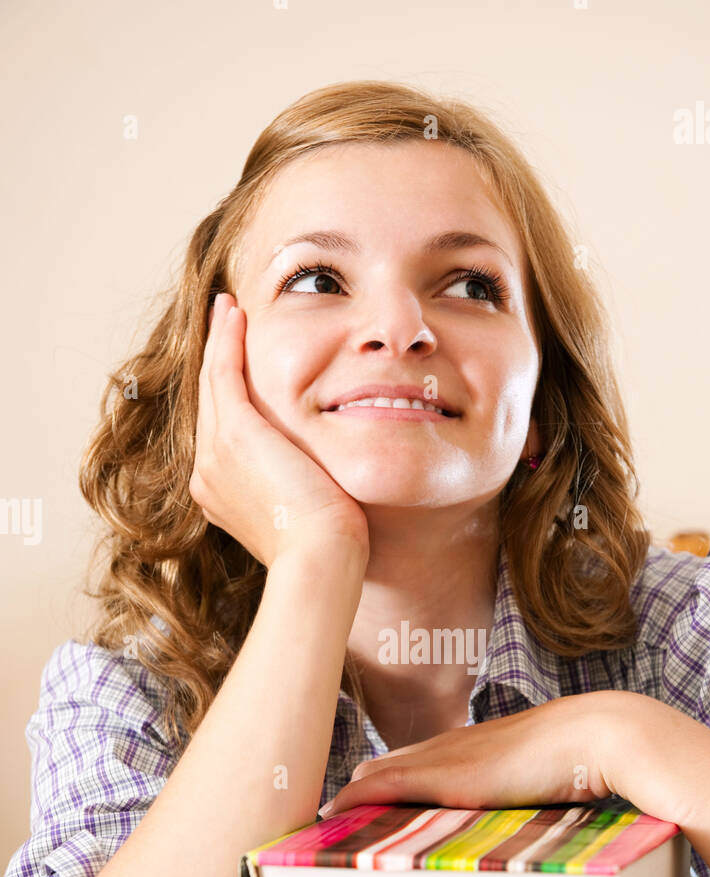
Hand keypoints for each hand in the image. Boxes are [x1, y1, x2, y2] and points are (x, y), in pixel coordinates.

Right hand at [189, 292, 368, 567]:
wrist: (318, 561)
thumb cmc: (328, 550)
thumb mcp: (310, 515)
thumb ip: (304, 489)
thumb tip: (325, 484)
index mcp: (222, 494)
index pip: (223, 433)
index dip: (229, 396)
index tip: (238, 369)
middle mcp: (208, 474)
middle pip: (211, 404)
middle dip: (218, 362)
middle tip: (226, 323)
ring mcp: (215, 454)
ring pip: (213, 384)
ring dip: (221, 341)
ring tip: (228, 309)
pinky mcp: (235, 434)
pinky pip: (224, 372)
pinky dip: (227, 340)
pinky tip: (235, 312)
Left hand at [319, 691, 636, 816]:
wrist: (603, 736)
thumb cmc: (587, 763)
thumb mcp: (544, 785)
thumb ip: (525, 805)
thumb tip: (535, 838)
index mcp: (471, 751)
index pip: (408, 768)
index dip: (379, 789)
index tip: (354, 813)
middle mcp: (449, 749)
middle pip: (381, 769)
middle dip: (351, 797)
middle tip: (316, 824)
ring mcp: (445, 759)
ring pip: (374, 777)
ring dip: (347, 802)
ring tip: (313, 829)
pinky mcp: (445, 775)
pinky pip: (383, 788)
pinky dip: (354, 803)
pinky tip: (329, 817)